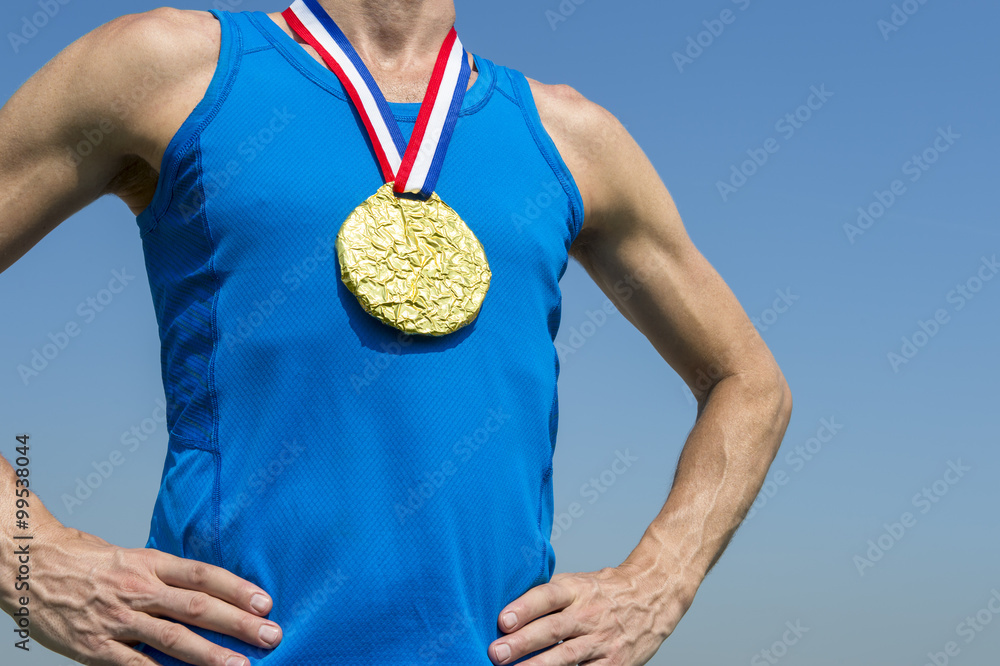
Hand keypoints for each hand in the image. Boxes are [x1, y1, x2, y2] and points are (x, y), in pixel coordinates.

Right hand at [21, 523, 281, 664]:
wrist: (30, 565)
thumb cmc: (85, 560)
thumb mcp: (131, 555)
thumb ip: (165, 574)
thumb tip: (205, 589)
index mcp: (150, 563)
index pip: (203, 575)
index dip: (237, 588)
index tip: (265, 602)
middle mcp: (139, 589)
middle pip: (197, 606)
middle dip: (238, 623)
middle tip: (271, 635)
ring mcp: (118, 620)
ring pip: (174, 638)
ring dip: (212, 655)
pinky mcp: (96, 647)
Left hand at [488, 564, 693, 665]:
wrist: (654, 594)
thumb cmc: (606, 590)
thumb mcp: (579, 582)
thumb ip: (549, 595)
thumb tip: (508, 610)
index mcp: (576, 589)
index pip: (547, 596)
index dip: (524, 607)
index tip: (502, 620)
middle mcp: (588, 613)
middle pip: (552, 629)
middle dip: (522, 642)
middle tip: (496, 653)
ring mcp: (602, 640)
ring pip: (566, 656)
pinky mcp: (615, 662)